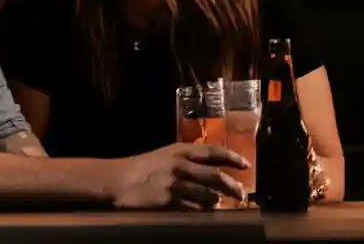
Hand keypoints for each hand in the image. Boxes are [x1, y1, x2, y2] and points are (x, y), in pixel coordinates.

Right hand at [107, 143, 248, 209]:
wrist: (118, 180)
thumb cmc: (141, 168)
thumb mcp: (165, 156)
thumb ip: (186, 160)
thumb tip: (210, 171)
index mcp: (180, 150)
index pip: (214, 152)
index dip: (232, 157)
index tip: (245, 164)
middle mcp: (181, 165)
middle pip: (216, 176)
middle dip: (232, 186)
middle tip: (241, 194)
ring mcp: (176, 184)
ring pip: (208, 195)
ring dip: (217, 201)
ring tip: (219, 204)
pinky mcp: (170, 201)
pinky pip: (194, 209)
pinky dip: (202, 211)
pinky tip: (204, 213)